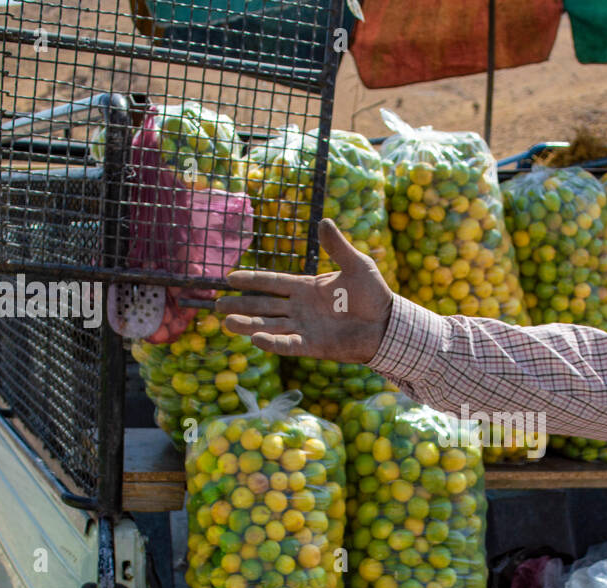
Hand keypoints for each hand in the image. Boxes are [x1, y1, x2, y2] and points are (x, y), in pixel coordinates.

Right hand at [214, 219, 393, 362]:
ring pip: (271, 326)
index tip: (229, 279)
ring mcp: (306, 328)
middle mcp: (302, 309)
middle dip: (241, 306)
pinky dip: (273, 343)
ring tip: (227, 323)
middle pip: (264, 307)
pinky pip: (289, 345)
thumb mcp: (357, 265)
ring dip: (249, 325)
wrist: (389, 324)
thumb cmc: (374, 295)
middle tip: (216, 305)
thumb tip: (323, 222)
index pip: (273, 283)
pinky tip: (256, 339)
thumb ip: (337, 247)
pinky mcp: (314, 346)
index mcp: (307, 288)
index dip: (252, 280)